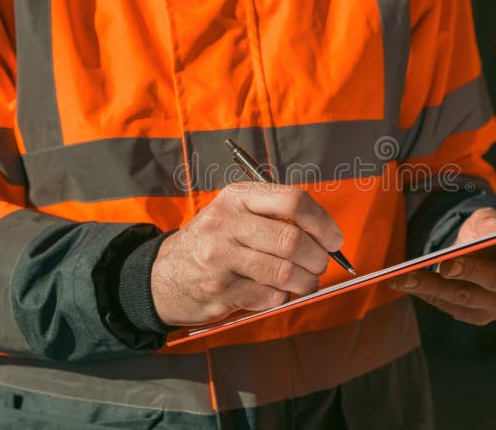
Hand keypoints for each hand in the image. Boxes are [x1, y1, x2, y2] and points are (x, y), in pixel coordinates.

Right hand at [151, 182, 343, 325]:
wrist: (161, 276)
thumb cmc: (210, 242)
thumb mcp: (232, 213)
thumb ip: (272, 215)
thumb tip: (325, 234)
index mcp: (235, 198)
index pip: (292, 200)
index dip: (322, 221)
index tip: (334, 238)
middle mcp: (226, 225)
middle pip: (292, 240)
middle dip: (318, 257)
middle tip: (320, 264)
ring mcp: (220, 259)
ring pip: (285, 272)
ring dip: (306, 282)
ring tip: (306, 282)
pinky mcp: (220, 291)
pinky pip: (270, 296)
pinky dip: (282, 297)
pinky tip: (276, 292)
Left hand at [389, 207, 495, 324]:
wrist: (475, 253)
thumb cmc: (486, 234)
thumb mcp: (488, 220)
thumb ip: (492, 224)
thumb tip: (492, 234)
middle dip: (471, 271)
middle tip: (447, 264)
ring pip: (466, 296)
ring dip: (434, 285)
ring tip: (407, 276)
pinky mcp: (475, 316)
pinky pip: (447, 305)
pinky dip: (424, 292)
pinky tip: (403, 282)